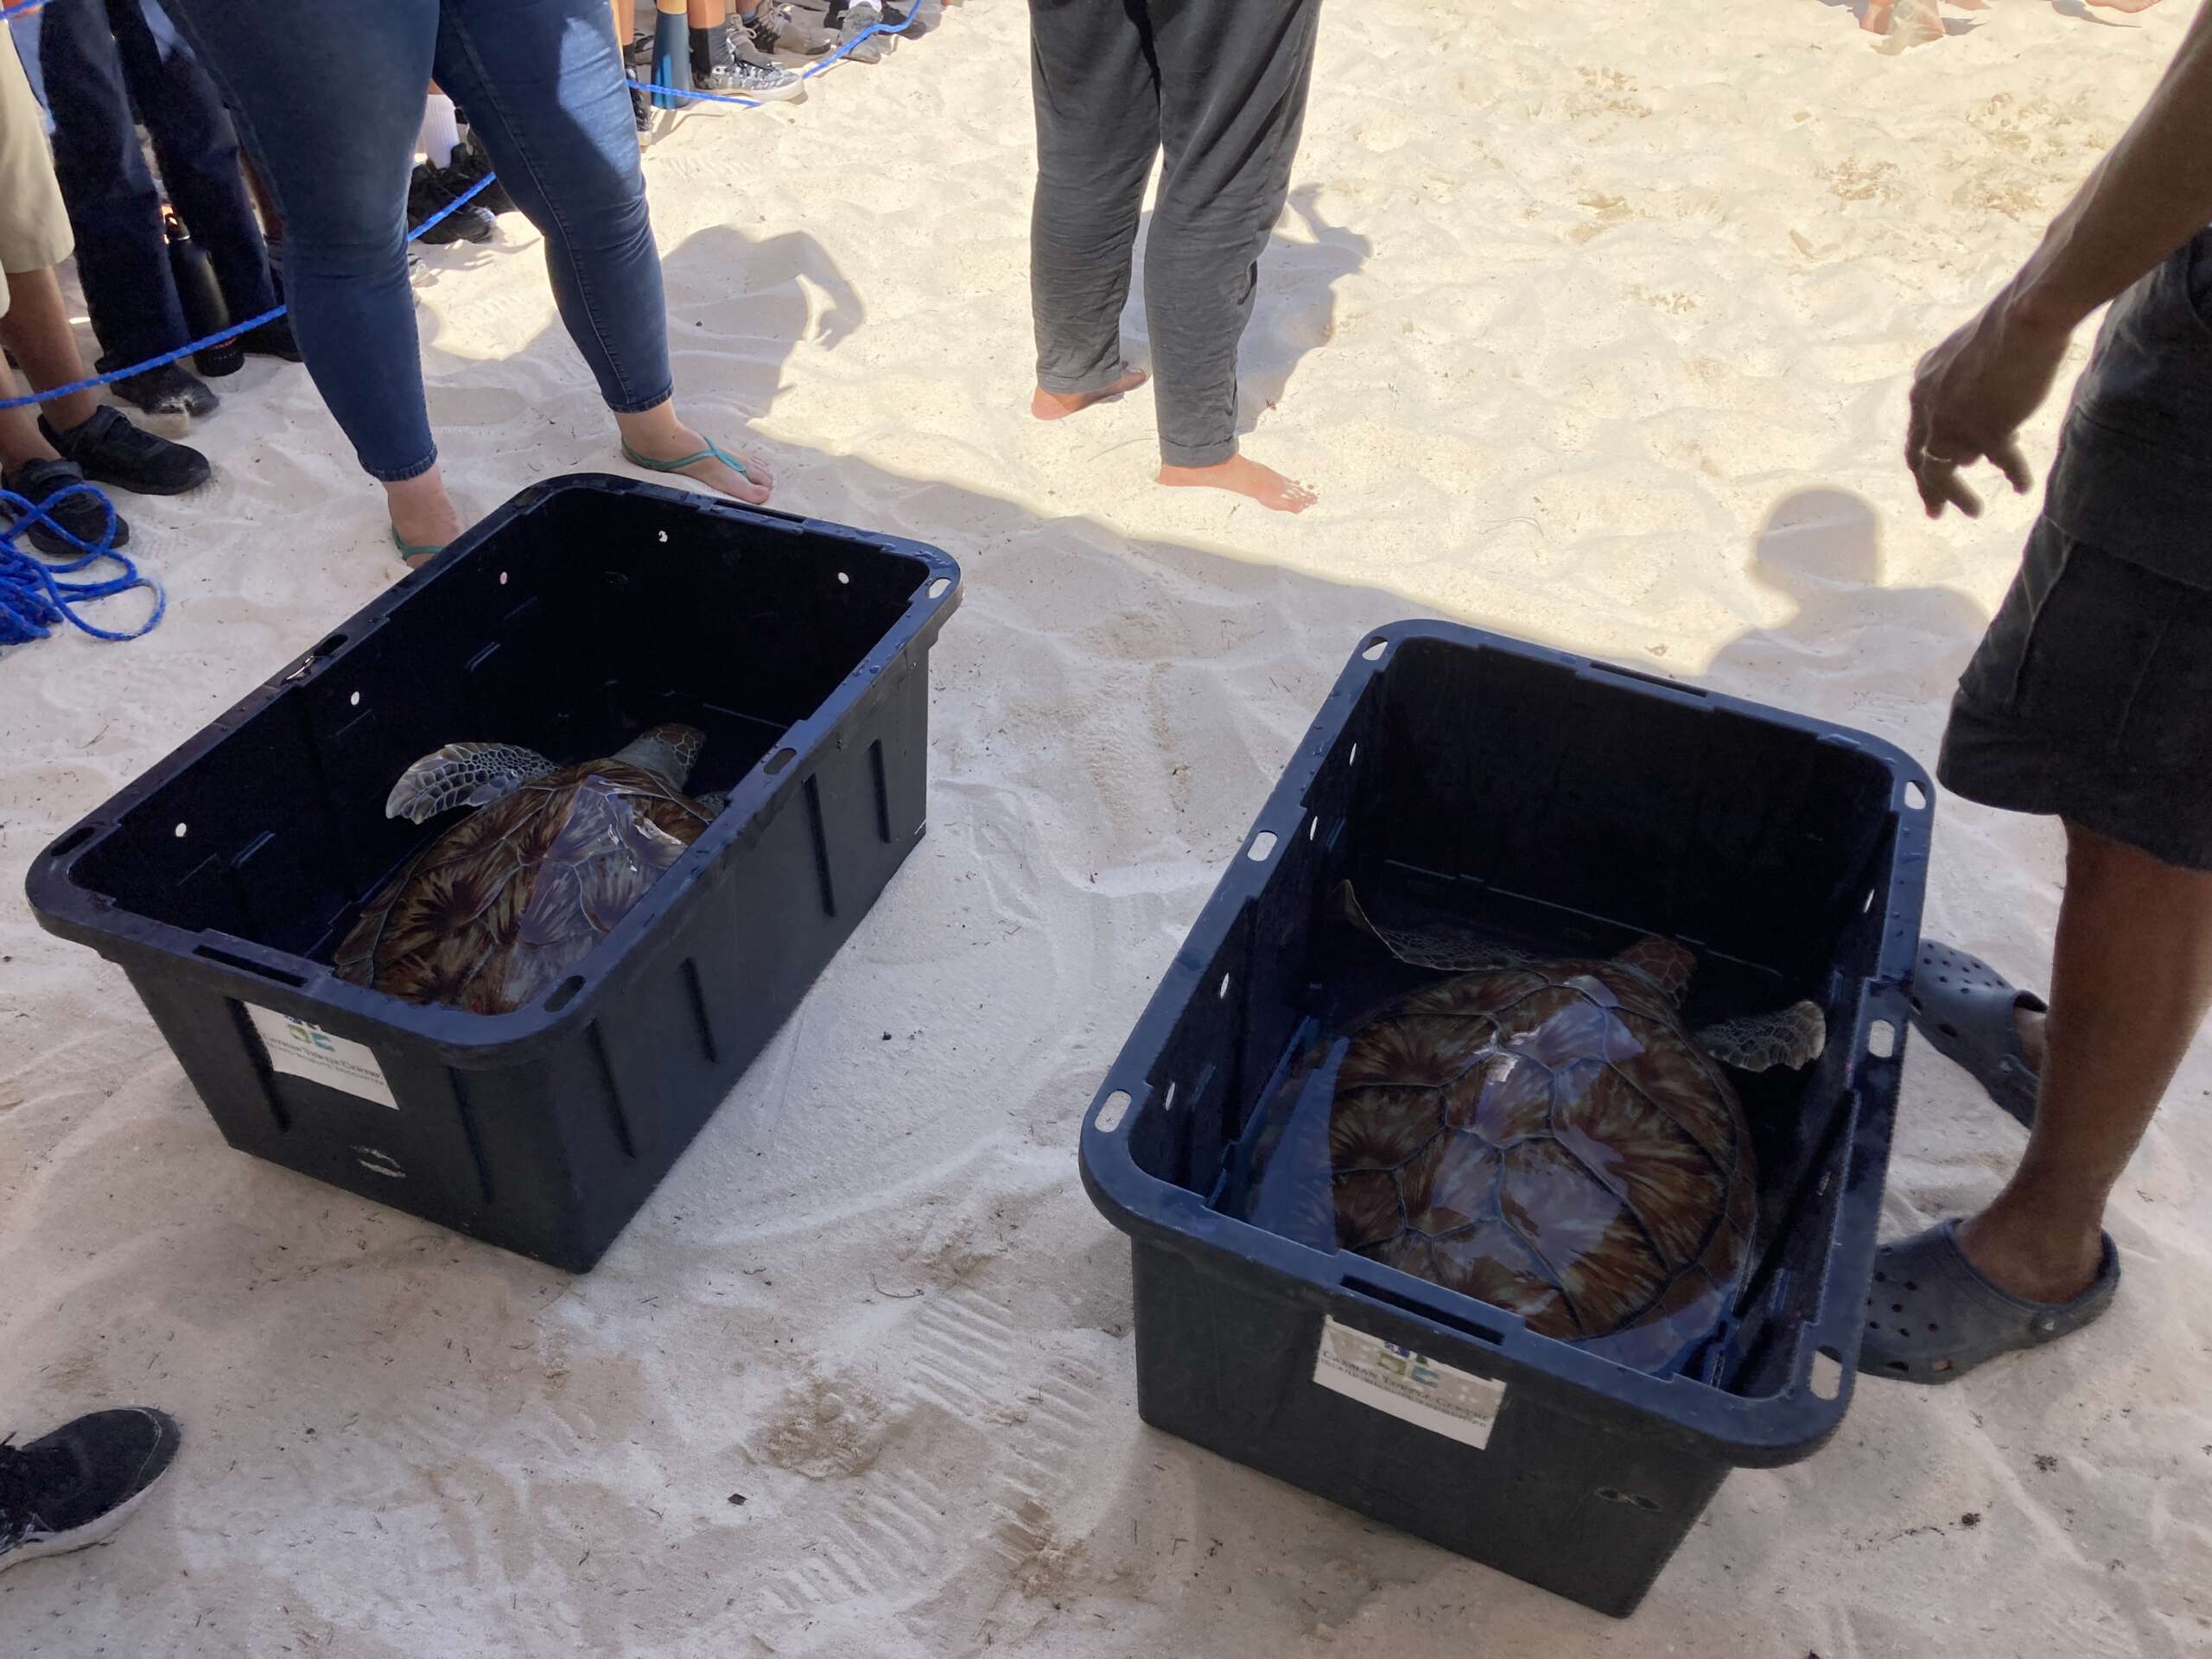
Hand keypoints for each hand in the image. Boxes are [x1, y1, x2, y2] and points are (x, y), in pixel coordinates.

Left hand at [1904, 291, 2072, 518]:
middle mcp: (1930, 407)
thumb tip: (1970, 450)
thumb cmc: (2009, 331)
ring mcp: (1955, 420)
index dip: (1920, 462)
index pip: (1915, 436)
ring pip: (1949, 468)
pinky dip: (2014, 475)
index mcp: (1923, 387)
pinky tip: (2021, 486)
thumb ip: (1962, 404)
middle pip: (1922, 460)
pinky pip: (2001, 463)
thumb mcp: (1970, 367)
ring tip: (1973, 510)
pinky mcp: (1988, 428)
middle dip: (1928, 489)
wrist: (2028, 316)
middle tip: (1935, 514)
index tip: (1926, 483)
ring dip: (1961, 494)